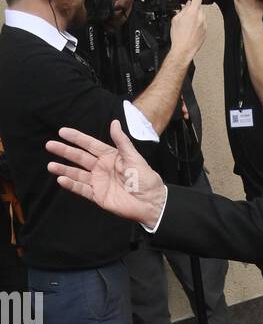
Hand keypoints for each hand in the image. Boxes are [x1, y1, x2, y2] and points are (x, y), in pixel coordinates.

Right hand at [46, 120, 166, 228]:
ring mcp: (99, 182)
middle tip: (50, 145)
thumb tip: (114, 122)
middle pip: (79, 158)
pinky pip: (82, 190)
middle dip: (65, 152)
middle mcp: (102, 168)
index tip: (62, 132)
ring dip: (64, 169)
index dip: (76, 138)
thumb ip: (121, 141)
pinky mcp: (99, 196)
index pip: (89, 144)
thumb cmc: (145, 178)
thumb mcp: (133, 157)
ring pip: (77, 174)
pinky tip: (61, 180)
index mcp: (110, 156)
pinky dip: (72, 185)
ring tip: (51, 166)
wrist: (151, 202)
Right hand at [169, 0, 206, 59]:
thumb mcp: (176, 19)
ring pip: (201, 16)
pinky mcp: (205, 32)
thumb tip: (187, 5)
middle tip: (186, 15)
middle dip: (193, 9)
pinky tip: (191, 30)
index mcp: (192, 12)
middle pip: (199, 8)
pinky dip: (198, 25)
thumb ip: (183, 10)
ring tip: (187, 25)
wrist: (183, 49)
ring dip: (196, 17)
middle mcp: (200, 18)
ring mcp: (204, 25)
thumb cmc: (178, 37)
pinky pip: (202, 24)